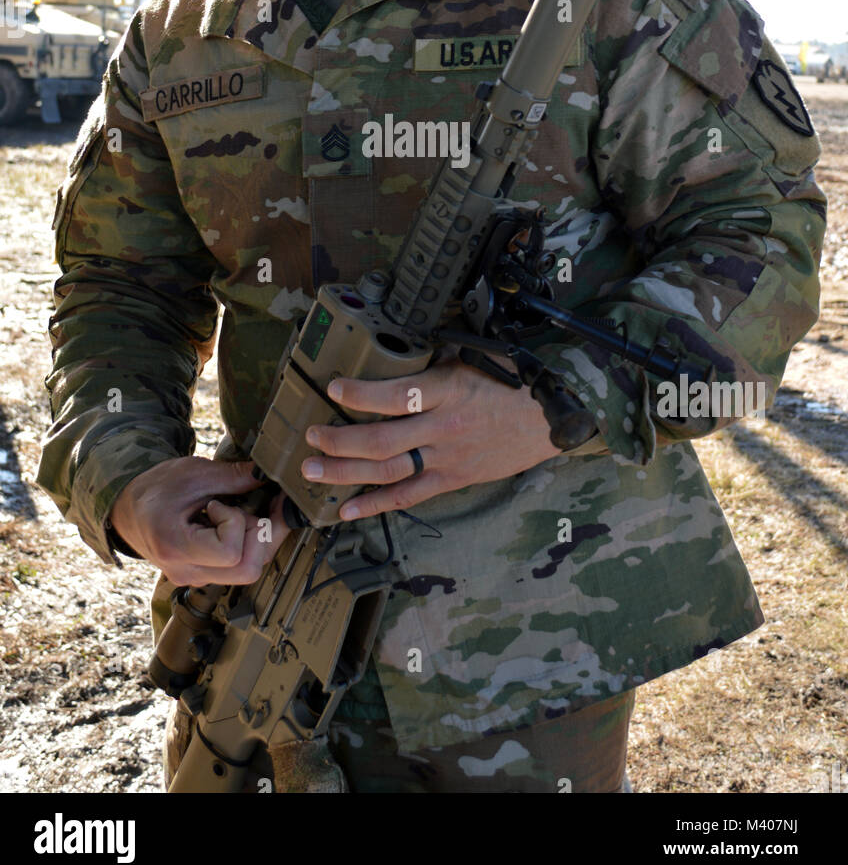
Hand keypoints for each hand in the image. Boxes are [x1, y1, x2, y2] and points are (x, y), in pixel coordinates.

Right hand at [110, 456, 288, 584]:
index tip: (219, 503)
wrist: (129, 507)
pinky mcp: (203, 575)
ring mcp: (195, 578)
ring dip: (255, 539)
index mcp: (176, 546)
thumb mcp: (194, 473)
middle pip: (248, 570)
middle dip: (258, 534)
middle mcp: (186, 572)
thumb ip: (234, 476)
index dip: (235, 523)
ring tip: (236, 512)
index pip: (230, 554)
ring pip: (248, 571)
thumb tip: (267, 475)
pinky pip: (237, 568)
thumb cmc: (155, 489)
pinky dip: (246, 544)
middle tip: (244, 508)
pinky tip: (234, 523)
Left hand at [301, 359, 562, 520]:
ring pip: (388, 471)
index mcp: (449, 389)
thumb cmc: (515, 379)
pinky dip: (376, 504)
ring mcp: (448, 458)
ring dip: (345, 472)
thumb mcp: (476, 356)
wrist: (555, 417)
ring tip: (312, 469)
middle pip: (381, 441)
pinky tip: (346, 509)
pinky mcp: (454, 478)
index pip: (396, 395)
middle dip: (338, 440)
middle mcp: (444, 427)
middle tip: (309, 435)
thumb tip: (396, 355)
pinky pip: (409, 496)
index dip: (359, 393)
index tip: (333, 386)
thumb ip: (435, 362)